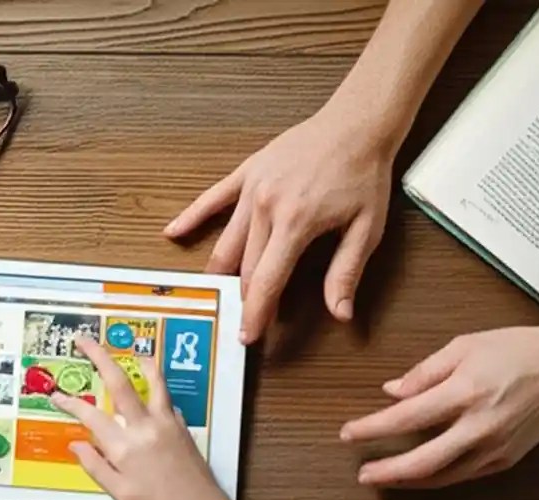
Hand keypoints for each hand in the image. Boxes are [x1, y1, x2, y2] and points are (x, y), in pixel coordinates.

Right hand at [50, 337, 233, 499]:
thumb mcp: (119, 493)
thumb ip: (95, 465)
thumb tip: (76, 445)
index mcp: (124, 446)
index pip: (89, 415)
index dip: (69, 403)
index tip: (56, 396)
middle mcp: (145, 427)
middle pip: (118, 382)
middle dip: (99, 356)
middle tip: (84, 340)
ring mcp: (166, 423)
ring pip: (153, 381)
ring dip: (141, 363)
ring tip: (133, 352)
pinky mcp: (181, 426)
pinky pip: (166, 399)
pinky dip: (157, 388)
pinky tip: (151, 391)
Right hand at [164, 105, 394, 342]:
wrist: (356, 124)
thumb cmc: (363, 175)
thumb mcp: (366, 229)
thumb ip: (346, 272)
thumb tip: (339, 312)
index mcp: (295, 223)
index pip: (267, 280)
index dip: (255, 313)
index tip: (247, 336)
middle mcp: (266, 207)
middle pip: (245, 266)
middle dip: (242, 299)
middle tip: (240, 323)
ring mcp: (252, 188)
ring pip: (227, 240)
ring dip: (220, 271)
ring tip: (215, 294)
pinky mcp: (248, 172)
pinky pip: (213, 197)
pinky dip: (192, 216)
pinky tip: (172, 232)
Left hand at [341, 324, 538, 487]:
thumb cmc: (517, 349)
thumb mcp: (463, 346)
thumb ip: (424, 372)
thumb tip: (391, 392)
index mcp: (465, 391)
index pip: (406, 418)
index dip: (373, 429)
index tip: (349, 434)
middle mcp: (481, 425)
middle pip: (422, 461)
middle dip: (387, 471)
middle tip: (362, 474)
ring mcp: (497, 447)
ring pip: (444, 476)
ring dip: (410, 481)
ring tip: (384, 479)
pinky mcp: (508, 459)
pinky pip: (466, 476)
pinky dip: (440, 479)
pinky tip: (421, 475)